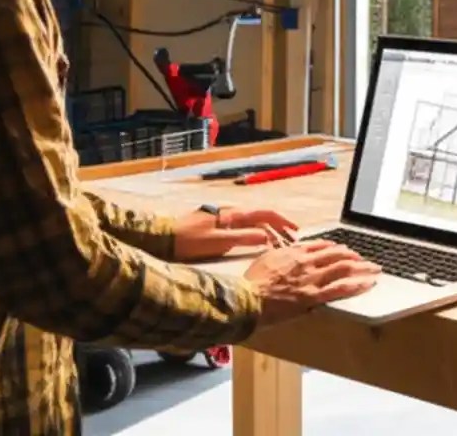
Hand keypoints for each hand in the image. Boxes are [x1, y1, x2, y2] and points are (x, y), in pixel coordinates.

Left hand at [172, 207, 297, 261]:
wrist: (161, 237)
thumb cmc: (188, 241)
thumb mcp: (218, 242)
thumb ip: (243, 238)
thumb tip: (267, 236)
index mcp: (234, 214)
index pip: (266, 213)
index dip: (283, 222)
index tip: (296, 232)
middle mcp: (230, 213)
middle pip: (261, 217)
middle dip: (278, 227)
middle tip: (290, 241)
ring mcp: (222, 217)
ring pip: (252, 221)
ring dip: (267, 231)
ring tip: (276, 244)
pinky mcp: (215, 224)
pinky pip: (243, 226)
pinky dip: (255, 232)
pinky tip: (255, 241)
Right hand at [244, 240, 380, 324]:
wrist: (245, 299)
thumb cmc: (250, 283)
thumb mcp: (264, 260)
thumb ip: (280, 255)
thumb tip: (285, 253)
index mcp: (294, 252)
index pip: (321, 245)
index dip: (336, 247)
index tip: (343, 249)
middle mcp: (306, 261)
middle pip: (337, 254)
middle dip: (355, 255)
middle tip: (365, 258)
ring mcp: (311, 278)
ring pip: (344, 268)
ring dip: (362, 267)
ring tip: (375, 268)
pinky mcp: (313, 295)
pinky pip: (340, 288)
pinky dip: (357, 285)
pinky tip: (368, 283)